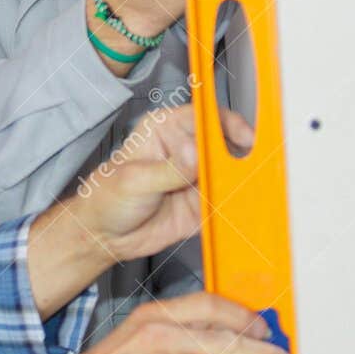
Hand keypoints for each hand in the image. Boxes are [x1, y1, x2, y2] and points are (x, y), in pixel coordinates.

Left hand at [68, 104, 253, 263]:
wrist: (103, 236)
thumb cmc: (106, 198)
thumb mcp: (134, 180)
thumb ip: (168, 169)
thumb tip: (194, 155)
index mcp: (166, 129)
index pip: (205, 118)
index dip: (228, 125)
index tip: (244, 139)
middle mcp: (186, 150)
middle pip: (224, 145)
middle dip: (241, 156)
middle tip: (251, 170)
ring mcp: (196, 177)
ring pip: (230, 174)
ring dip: (242, 183)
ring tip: (248, 193)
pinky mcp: (203, 204)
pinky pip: (227, 203)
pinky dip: (237, 207)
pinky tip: (241, 211)